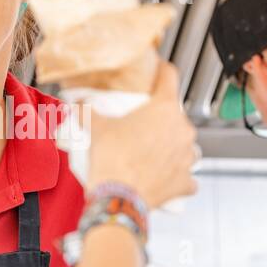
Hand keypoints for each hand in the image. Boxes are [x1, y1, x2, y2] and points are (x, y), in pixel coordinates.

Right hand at [87, 61, 197, 208]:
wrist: (118, 196)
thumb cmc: (111, 158)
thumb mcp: (96, 127)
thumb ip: (87, 110)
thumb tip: (78, 103)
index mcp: (164, 109)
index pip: (170, 77)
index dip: (163, 71)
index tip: (160, 71)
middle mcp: (182, 130)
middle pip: (176, 115)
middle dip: (161, 119)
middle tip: (141, 126)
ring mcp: (187, 156)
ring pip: (184, 144)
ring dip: (171, 146)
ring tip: (151, 152)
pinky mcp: (185, 181)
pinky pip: (186, 176)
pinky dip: (177, 176)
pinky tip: (163, 177)